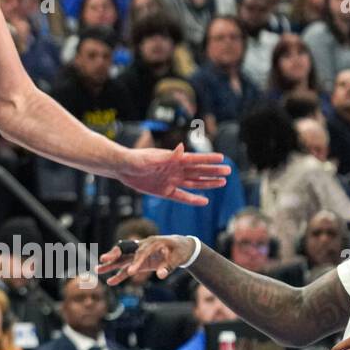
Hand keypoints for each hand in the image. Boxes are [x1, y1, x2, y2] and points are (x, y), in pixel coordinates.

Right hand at [96, 234, 194, 285]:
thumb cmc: (179, 250)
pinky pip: (126, 269)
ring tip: (97, 270)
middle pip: (125, 250)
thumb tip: (161, 275)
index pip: (141, 253)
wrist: (180, 246)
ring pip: (122, 259)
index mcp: (152, 242)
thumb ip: (169, 266)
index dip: (136, 262)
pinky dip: (119, 275)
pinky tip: (110, 282)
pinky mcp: (138, 262)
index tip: (130, 272)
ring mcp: (138, 254)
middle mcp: (142, 247)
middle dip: (113, 255)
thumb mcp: (178, 258)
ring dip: (110, 264)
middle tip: (103, 259)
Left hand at [113, 144, 230, 205]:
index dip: (208, 159)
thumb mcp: (150, 158)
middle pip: (198, 171)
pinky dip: (192, 199)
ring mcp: (171, 180)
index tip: (222, 158)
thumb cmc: (134, 159)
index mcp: (173, 159)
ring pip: (194, 183)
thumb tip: (182, 148)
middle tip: (228, 171)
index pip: (195, 159)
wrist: (121, 168)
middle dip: (213, 171)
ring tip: (222, 183)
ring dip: (207, 183)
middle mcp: (175, 169)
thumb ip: (167, 156)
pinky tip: (204, 201)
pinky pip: (181, 196)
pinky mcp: (164, 191)